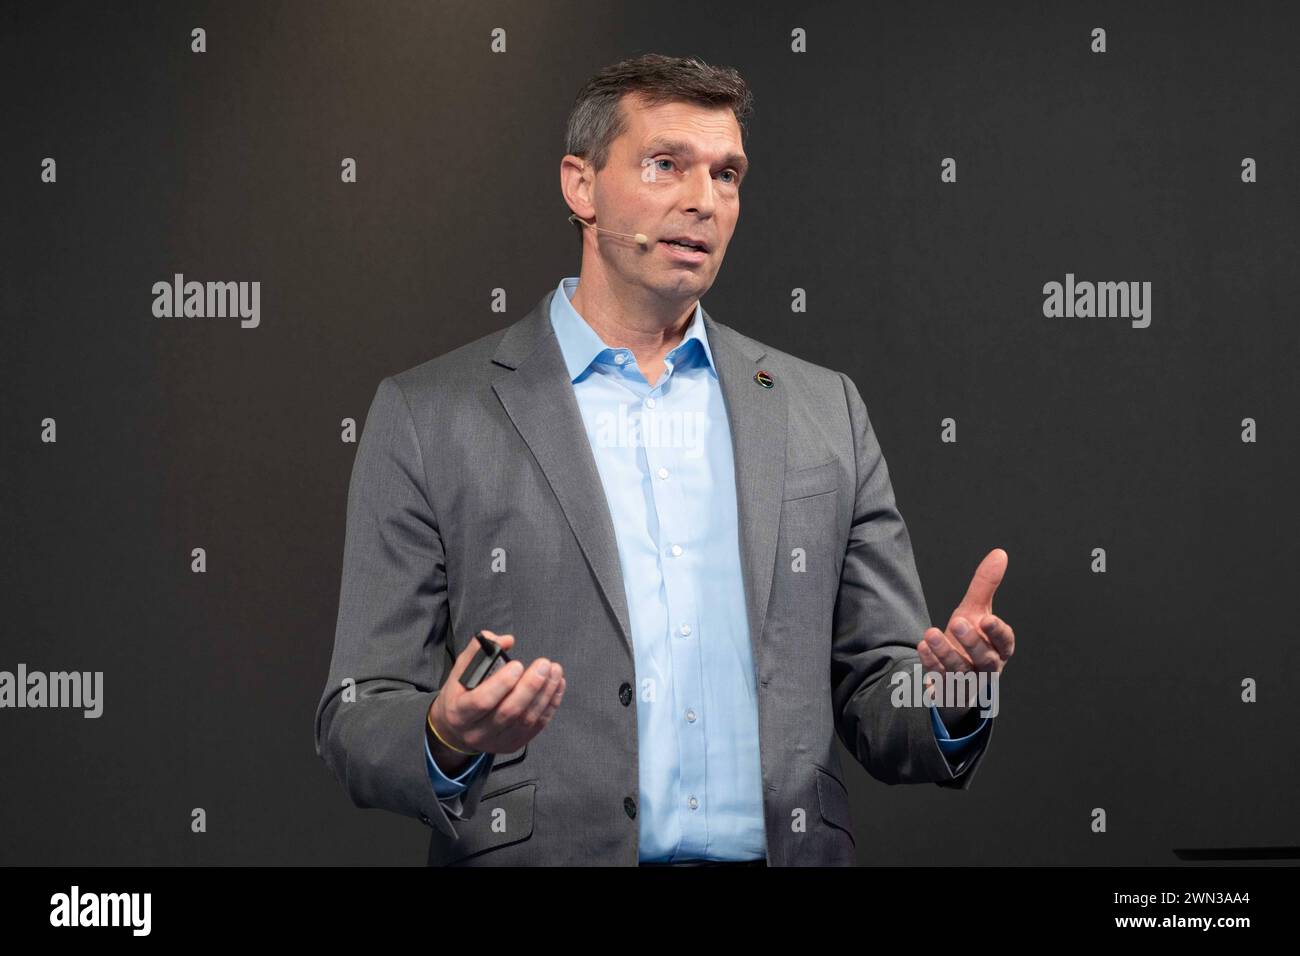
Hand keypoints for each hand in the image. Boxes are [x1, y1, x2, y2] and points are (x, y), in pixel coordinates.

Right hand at [427, 630, 564, 771]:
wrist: (457, 730)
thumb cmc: (460, 694)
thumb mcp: (460, 671)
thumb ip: (479, 651)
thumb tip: (506, 640)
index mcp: (459, 712)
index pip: (481, 701)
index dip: (502, 683)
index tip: (518, 664)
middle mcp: (477, 732)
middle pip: (509, 712)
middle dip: (530, 686)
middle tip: (544, 665)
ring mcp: (497, 741)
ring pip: (526, 720)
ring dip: (545, 694)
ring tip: (555, 672)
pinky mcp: (514, 744)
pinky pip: (537, 726)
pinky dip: (550, 705)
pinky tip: (557, 686)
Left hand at [915, 548, 1015, 727]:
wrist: (953, 677)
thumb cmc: (969, 642)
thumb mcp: (976, 612)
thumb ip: (985, 585)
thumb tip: (999, 553)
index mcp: (999, 650)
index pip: (1005, 643)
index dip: (998, 632)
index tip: (988, 618)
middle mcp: (987, 668)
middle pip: (985, 659)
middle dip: (972, 642)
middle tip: (957, 622)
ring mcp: (968, 683)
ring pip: (961, 671)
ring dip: (946, 653)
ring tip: (930, 633)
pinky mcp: (948, 691)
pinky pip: (940, 679)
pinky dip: (931, 663)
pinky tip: (922, 646)